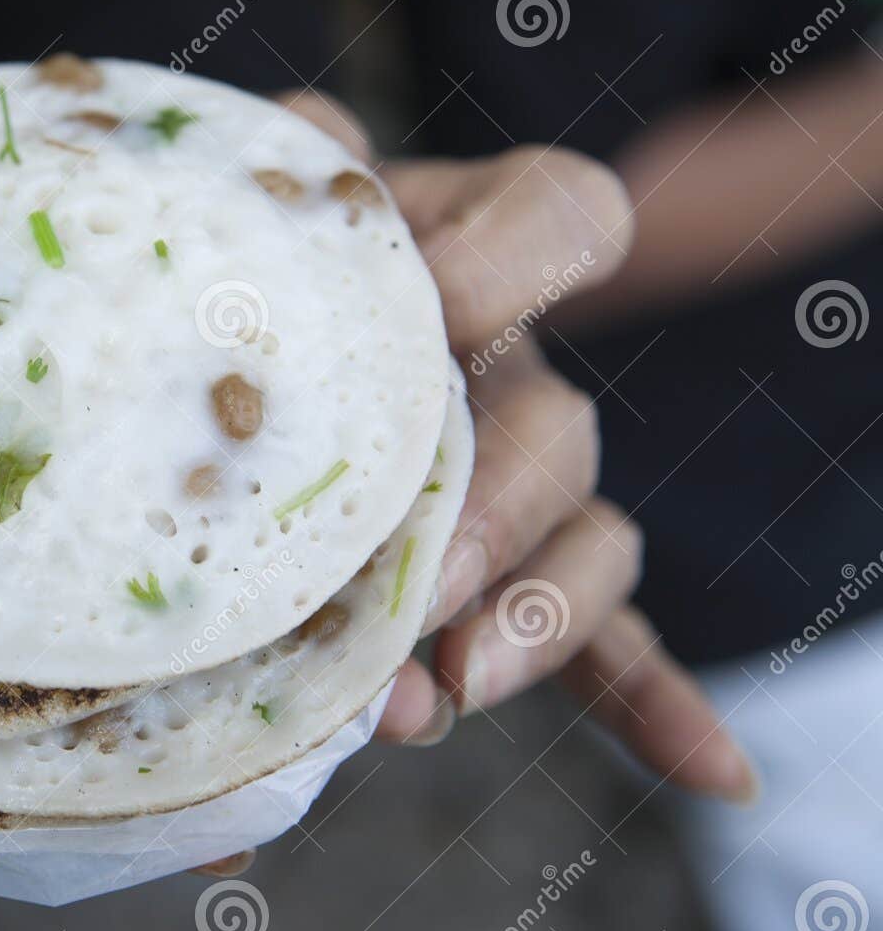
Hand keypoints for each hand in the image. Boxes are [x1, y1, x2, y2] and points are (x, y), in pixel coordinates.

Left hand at [282, 93, 755, 803]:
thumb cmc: (249, 258)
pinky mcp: (499, 575)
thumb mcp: (258, 197)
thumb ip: (287, 166)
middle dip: (495, 520)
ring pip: (582, 547)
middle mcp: (511, 369)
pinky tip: (713, 771)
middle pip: (562, 431)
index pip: (562, 217)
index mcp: (466, 252)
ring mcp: (516, 480)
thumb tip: (318, 159)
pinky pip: (593, 641)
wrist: (217, 349)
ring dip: (526, 626)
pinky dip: (646, 700)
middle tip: (417, 590)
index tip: (438, 314)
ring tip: (428, 701)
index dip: (519, 262)